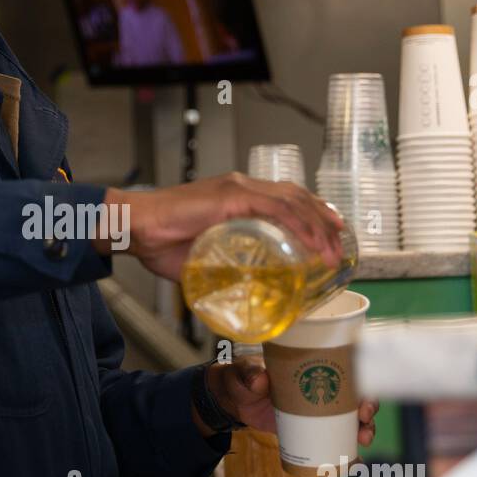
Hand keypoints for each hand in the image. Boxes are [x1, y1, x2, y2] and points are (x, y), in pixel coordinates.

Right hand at [100, 172, 344, 282]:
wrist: (136, 228)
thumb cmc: (159, 242)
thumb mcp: (201, 258)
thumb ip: (220, 268)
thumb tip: (233, 290)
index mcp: (237, 196)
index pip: (285, 198)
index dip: (311, 212)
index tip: (329, 231)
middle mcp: (242, 186)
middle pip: (297, 196)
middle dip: (324, 219)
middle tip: (340, 243)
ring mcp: (239, 189)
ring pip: (293, 200)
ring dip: (318, 226)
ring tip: (333, 250)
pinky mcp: (232, 197)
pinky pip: (277, 208)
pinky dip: (300, 224)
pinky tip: (313, 241)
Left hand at [203, 359, 379, 445]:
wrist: (233, 400)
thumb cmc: (242, 378)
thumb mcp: (245, 372)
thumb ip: (250, 374)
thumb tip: (260, 381)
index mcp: (313, 365)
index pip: (347, 368)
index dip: (363, 379)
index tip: (363, 393)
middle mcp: (322, 386)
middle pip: (356, 396)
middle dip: (368, 409)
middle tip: (364, 421)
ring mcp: (318, 409)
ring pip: (351, 419)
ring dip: (363, 429)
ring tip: (362, 440)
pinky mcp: (311, 428)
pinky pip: (334, 438)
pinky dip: (346, 449)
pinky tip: (355, 461)